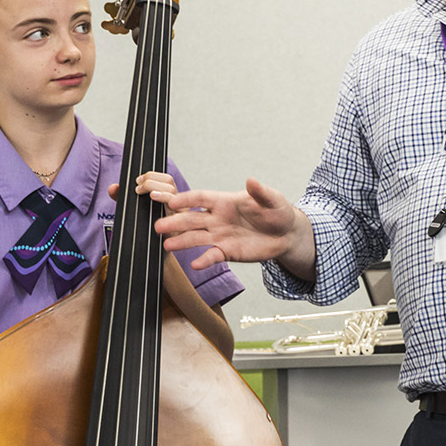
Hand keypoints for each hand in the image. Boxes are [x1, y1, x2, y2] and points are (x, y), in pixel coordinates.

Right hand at [149, 177, 313, 274]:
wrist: (287, 235)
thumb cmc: (277, 212)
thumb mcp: (272, 200)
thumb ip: (260, 192)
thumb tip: (251, 180)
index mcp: (225, 201)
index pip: (201, 198)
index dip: (186, 199)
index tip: (170, 201)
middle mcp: (218, 218)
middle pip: (192, 218)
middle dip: (175, 221)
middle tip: (158, 225)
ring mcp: (220, 235)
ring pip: (196, 238)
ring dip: (181, 241)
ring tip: (167, 245)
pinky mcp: (227, 251)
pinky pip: (212, 255)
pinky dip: (204, 260)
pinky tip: (195, 264)